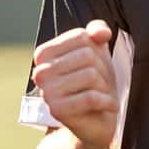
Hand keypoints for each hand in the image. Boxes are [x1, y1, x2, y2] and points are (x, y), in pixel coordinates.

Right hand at [32, 20, 118, 147]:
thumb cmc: (95, 79)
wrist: (95, 118)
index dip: (97, 48)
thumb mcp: (98, 49)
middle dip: (103, 68)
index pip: (81, 36)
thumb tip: (101, 33)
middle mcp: (40, 72)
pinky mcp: (57, 111)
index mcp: (44, 54)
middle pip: (86, 55)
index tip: (96, 62)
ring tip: (102, 93)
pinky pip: (91, 97)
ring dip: (105, 85)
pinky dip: (107, 101)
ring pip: (90, 75)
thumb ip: (98, 30)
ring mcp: (46, 93)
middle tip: (102, 82)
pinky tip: (108, 105)